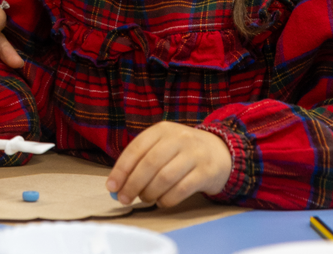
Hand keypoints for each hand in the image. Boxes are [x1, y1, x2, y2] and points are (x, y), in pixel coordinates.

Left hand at [106, 122, 231, 208]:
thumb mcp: (163, 145)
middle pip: (149, 164)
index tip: (112, 187)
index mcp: (162, 130)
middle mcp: (178, 138)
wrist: (221, 152)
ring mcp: (194, 154)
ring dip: (149, 193)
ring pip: (164, 178)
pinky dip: (167, 200)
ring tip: (145, 199)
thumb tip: (117, 186)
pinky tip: (161, 202)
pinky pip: (181, 190)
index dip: (121, 169)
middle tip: (124, 199)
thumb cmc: (182, 152)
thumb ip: (141, 161)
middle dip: (133, 185)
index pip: (136, 149)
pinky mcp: (206, 172)